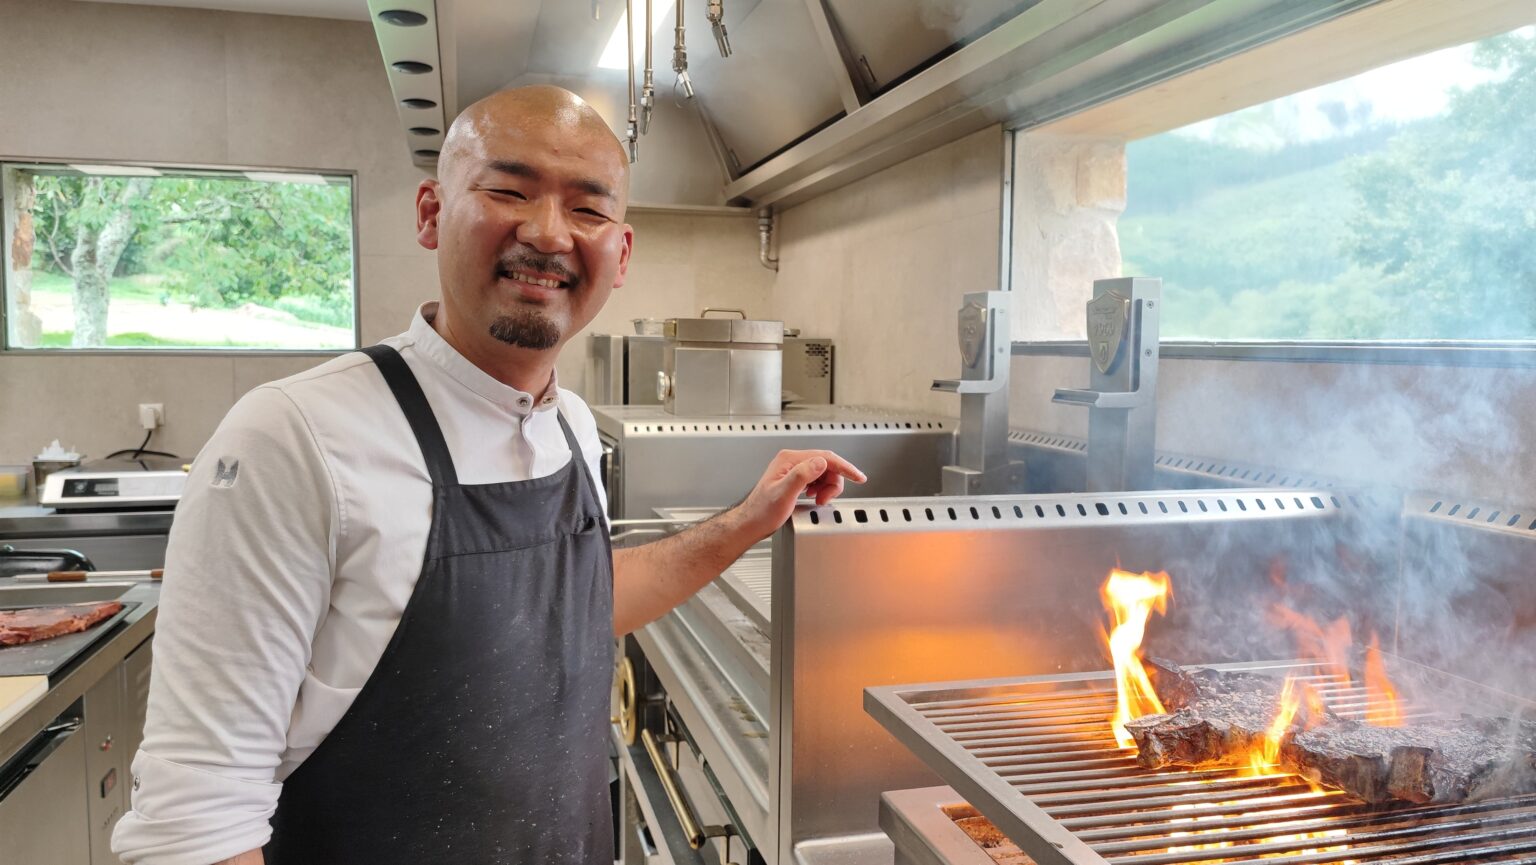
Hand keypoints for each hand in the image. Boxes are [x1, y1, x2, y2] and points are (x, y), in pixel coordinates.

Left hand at [732, 449, 866, 539]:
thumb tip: (820, 462)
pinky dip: (821, 489)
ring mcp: (793, 469)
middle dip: (833, 482)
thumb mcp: (784, 494)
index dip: (845, 467)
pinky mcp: (794, 479)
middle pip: (826, 465)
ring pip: (823, 472)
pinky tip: (814, 497)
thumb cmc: (762, 512)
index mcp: (789, 460)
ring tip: (819, 500)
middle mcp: (791, 461)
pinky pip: (816, 479)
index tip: (858, 476)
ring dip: (827, 487)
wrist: (751, 523)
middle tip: (827, 498)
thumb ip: (802, 476)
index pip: (825, 457)